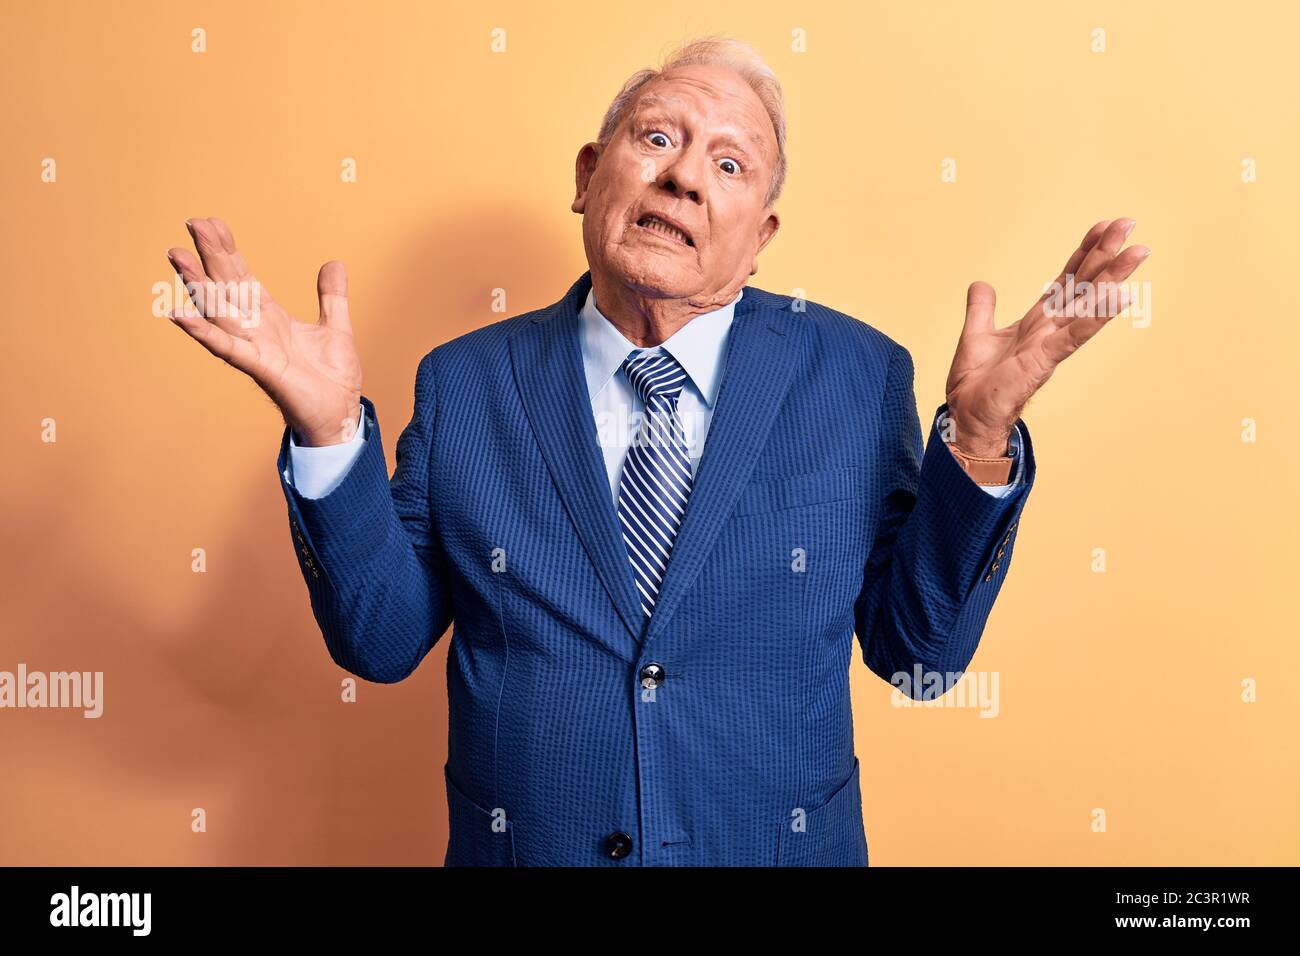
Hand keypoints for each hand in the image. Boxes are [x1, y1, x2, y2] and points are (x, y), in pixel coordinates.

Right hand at [164, 217, 362, 445]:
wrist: (341, 416)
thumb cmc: (332, 380)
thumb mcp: (337, 328)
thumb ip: (332, 296)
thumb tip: (334, 264)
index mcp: (271, 318)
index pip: (243, 277)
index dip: (228, 251)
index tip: (211, 223)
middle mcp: (256, 330)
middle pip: (227, 286)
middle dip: (212, 255)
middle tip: (193, 222)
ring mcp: (254, 348)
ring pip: (219, 311)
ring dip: (198, 284)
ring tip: (178, 256)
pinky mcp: (260, 368)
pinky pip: (227, 348)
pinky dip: (202, 332)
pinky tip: (179, 315)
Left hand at [944, 218, 1151, 456]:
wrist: (967, 417)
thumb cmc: (977, 384)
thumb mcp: (976, 334)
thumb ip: (982, 308)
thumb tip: (981, 283)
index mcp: (1038, 321)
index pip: (1067, 280)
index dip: (1084, 252)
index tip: (1104, 226)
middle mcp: (1050, 329)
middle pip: (1083, 284)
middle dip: (1105, 254)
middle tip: (1129, 224)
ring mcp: (1051, 344)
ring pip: (1087, 304)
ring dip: (1112, 278)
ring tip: (1136, 253)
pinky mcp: (1044, 361)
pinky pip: (1074, 335)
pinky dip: (1096, 316)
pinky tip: (1119, 297)